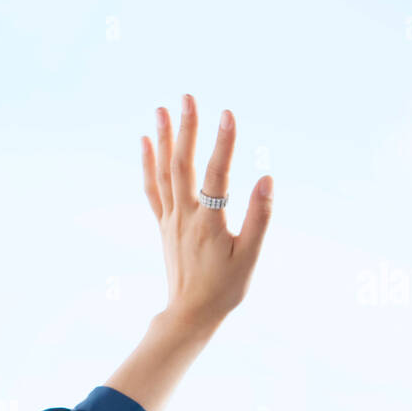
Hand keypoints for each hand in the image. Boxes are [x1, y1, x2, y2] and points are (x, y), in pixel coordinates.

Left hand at [141, 96, 272, 332]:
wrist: (190, 315)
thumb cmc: (225, 289)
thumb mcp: (250, 257)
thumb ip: (259, 217)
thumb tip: (266, 178)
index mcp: (208, 223)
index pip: (217, 175)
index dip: (223, 143)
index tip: (227, 112)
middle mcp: (184, 216)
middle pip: (183, 165)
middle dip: (186, 128)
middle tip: (187, 95)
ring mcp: (170, 219)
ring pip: (164, 173)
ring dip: (163, 139)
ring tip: (161, 108)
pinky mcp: (163, 225)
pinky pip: (152, 189)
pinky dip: (148, 164)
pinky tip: (145, 142)